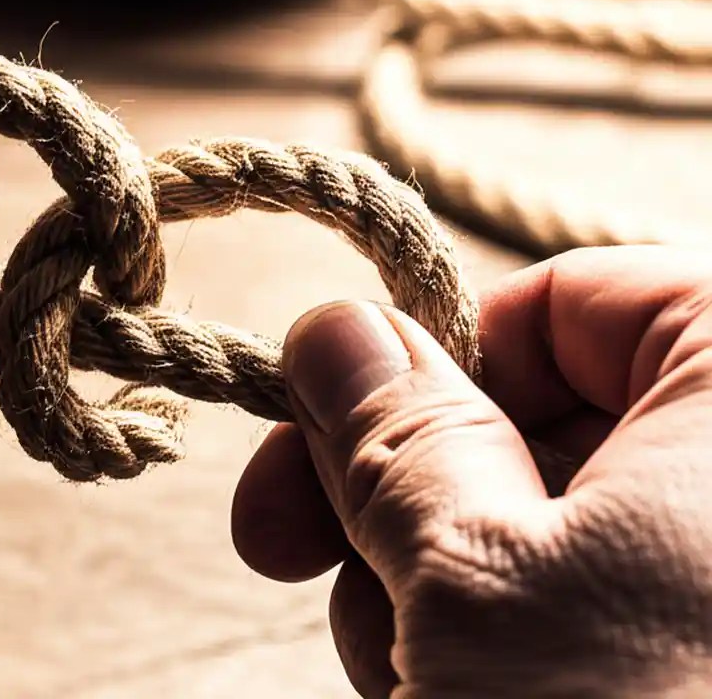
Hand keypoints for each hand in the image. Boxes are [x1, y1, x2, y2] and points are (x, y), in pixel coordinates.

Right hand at [232, 246, 711, 697]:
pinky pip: (580, 603)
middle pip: (540, 419)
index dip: (430, 360)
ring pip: (544, 523)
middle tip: (288, 544)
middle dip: (400, 488)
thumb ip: (396, 432)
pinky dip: (492, 634)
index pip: (571, 298)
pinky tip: (433, 683)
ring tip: (395, 661)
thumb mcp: (474, 571)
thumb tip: (335, 329)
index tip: (327, 425)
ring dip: (427, 579)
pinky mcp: (689, 648)